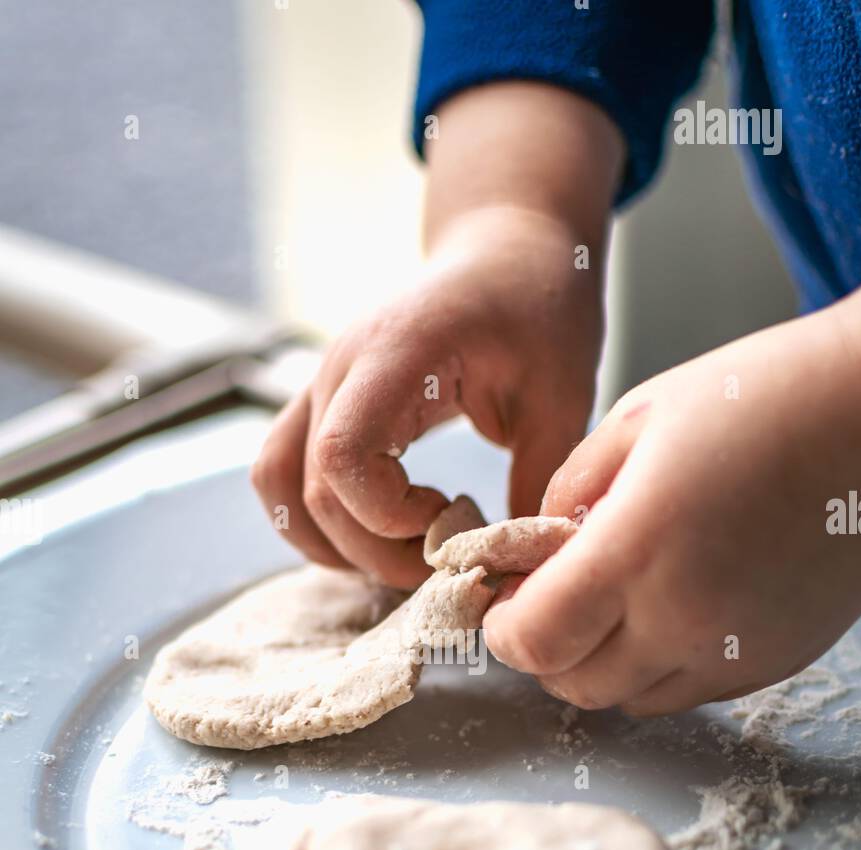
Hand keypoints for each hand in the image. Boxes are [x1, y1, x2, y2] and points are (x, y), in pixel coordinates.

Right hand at [252, 83, 622, 588]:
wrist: (504, 252)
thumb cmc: (539, 312)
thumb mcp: (561, 398)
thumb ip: (540, 481)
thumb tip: (526, 569)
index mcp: (396, 354)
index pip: (344, 458)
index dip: (391, 517)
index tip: (455, 518)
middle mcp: (339, 368)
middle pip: (316, 492)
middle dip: (379, 550)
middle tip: (448, 558)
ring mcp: (320, 384)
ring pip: (282, 490)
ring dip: (337, 544)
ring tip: (408, 554)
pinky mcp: (319, 403)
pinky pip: (281, 475)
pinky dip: (316, 521)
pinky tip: (378, 535)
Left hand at [484, 294, 860, 713]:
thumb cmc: (764, 398)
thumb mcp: (639, 418)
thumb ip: (569, 491)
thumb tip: (539, 550)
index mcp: (637, 550)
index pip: (534, 642)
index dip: (504, 630)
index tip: (505, 600)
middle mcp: (684, 618)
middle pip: (574, 685)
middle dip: (545, 650)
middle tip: (549, 601)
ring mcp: (735, 650)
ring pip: (630, 699)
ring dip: (602, 663)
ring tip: (614, 602)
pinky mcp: (776, 662)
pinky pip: (689, 691)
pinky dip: (660, 665)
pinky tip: (673, 607)